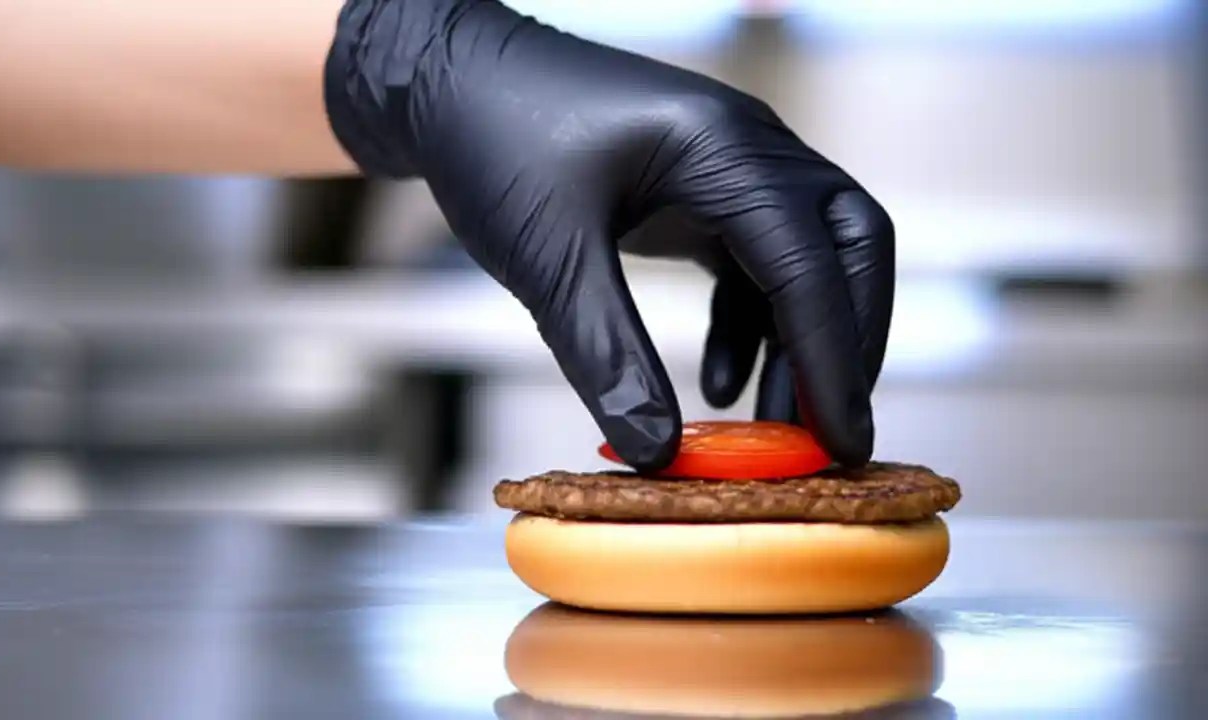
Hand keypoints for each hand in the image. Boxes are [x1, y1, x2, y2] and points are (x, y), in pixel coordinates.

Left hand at [325, 0, 893, 470]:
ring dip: (801, 342)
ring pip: (807, 258)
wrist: (445, 80)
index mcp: (722, 148)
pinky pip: (753, 262)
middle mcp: (746, 147)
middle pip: (846, 248)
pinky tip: (718, 384)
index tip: (844, 445)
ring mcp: (727, 165)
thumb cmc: (492, 140)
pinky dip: (750, 326)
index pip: (810, 264)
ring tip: (774, 427)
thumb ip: (607, 356)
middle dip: (847, 343)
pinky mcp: (698, 189)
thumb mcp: (547, 257)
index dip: (834, 361)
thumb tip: (658, 453)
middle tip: (830, 434)